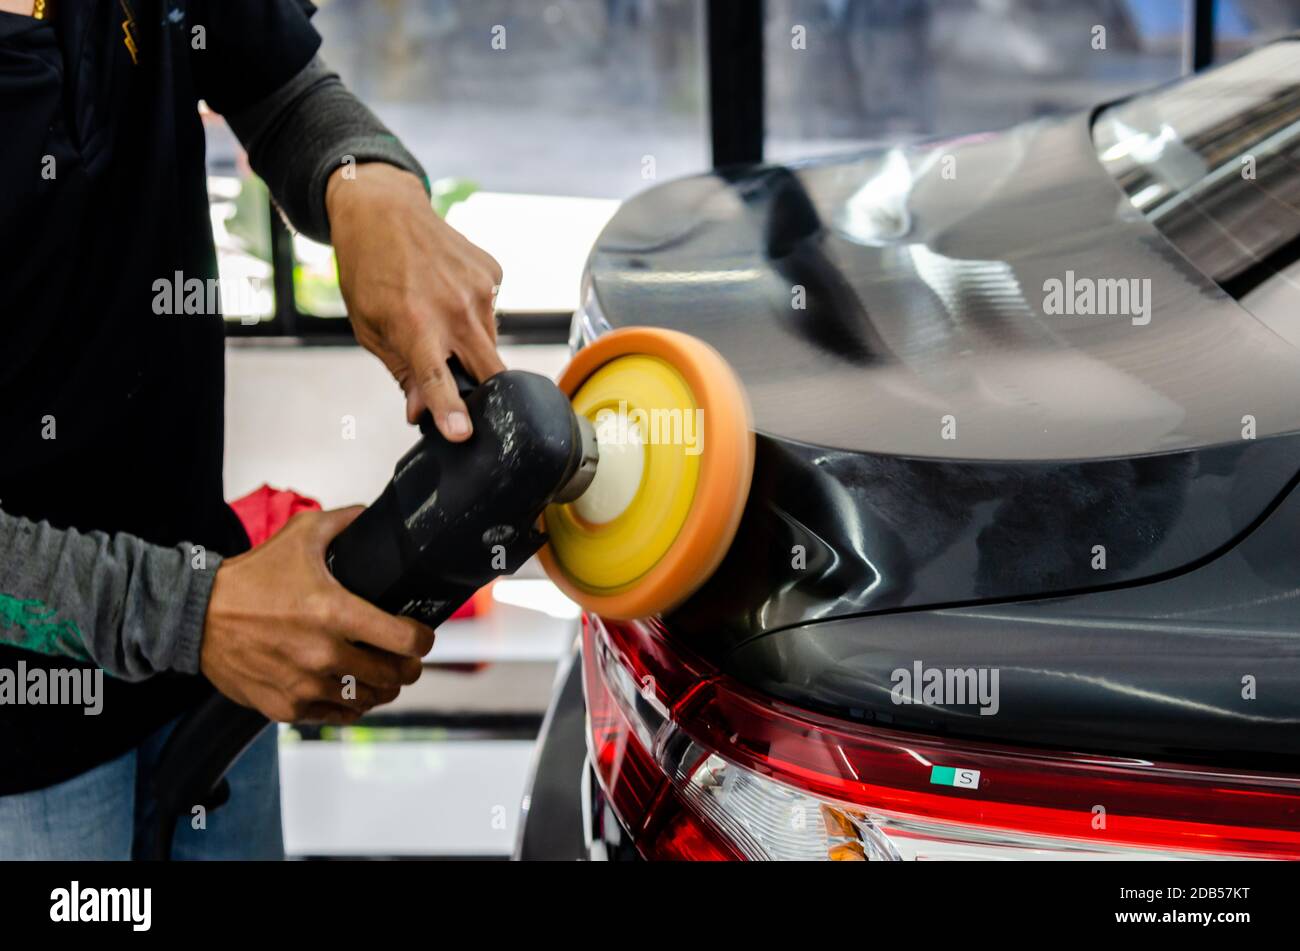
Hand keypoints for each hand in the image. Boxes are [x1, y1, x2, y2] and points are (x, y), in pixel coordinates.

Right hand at [200, 507, 433, 723]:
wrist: (197, 617)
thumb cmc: (250, 578)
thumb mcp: (301, 535)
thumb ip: (345, 522)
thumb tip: (373, 516)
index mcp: (334, 612)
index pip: (405, 640)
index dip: (423, 640)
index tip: (422, 636)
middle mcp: (322, 653)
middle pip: (393, 676)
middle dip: (406, 667)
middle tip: (406, 659)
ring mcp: (304, 685)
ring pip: (368, 700)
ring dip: (380, 688)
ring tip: (380, 676)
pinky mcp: (287, 707)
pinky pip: (337, 715)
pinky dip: (349, 705)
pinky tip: (350, 690)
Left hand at [328, 162, 505, 440]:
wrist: (384, 209)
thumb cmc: (368, 270)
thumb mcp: (370, 328)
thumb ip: (402, 372)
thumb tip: (422, 411)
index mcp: (416, 326)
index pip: (438, 380)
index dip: (451, 411)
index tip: (463, 433)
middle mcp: (455, 308)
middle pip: (491, 371)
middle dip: (486, 390)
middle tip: (469, 394)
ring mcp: (480, 288)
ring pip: (491, 340)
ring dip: (471, 344)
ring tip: (438, 316)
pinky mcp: (493, 273)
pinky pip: (492, 310)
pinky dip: (474, 313)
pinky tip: (448, 292)